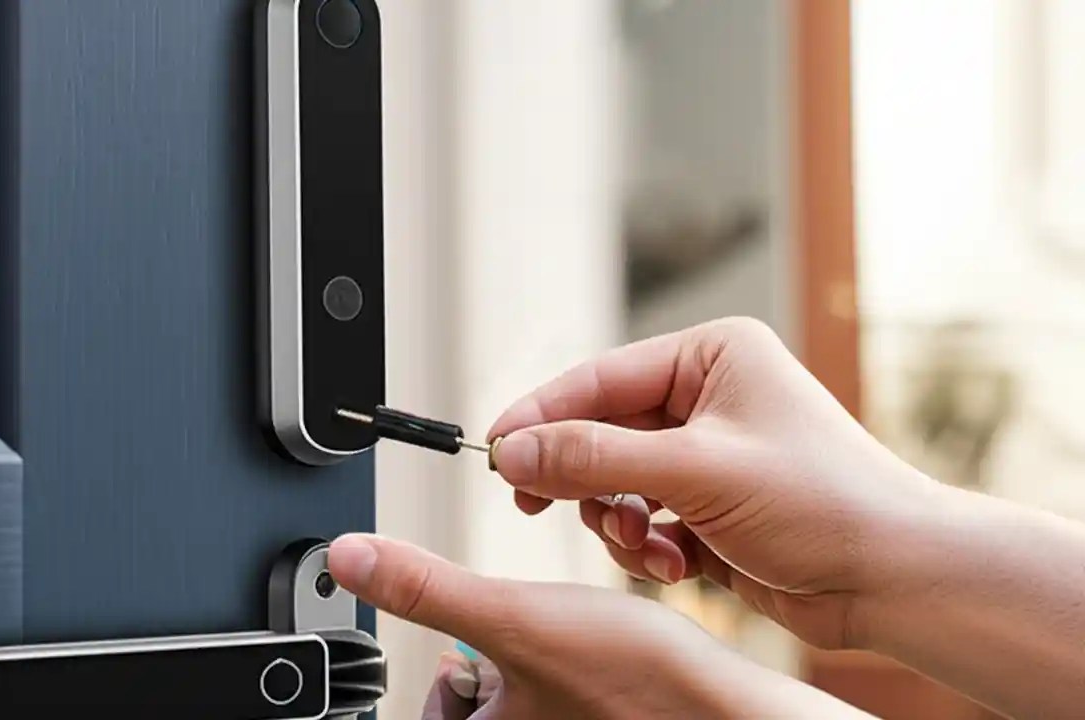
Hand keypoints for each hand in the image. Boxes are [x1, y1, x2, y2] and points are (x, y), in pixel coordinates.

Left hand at [327, 534, 865, 719]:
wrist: (733, 706)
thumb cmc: (638, 676)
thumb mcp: (513, 617)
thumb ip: (426, 589)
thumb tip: (348, 556)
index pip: (431, 715)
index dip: (447, 680)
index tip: (472, 656)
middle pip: (473, 710)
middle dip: (493, 668)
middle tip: (535, 644)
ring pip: (521, 702)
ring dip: (536, 661)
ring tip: (571, 642)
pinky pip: (566, 704)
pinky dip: (571, 673)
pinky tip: (600, 653)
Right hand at [488, 317, 937, 649]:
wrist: (894, 580)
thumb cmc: (823, 501)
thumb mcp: (695, 471)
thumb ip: (594, 457)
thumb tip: (512, 451)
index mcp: (711, 357)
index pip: (598, 378)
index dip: (540, 414)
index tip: (493, 450)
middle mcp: (706, 399)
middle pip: (600, 432)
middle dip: (581, 478)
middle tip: (533, 504)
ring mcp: (707, 455)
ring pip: (615, 482)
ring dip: (618, 521)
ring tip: (647, 546)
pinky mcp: (709, 508)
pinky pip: (643, 520)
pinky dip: (648, 547)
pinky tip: (678, 565)